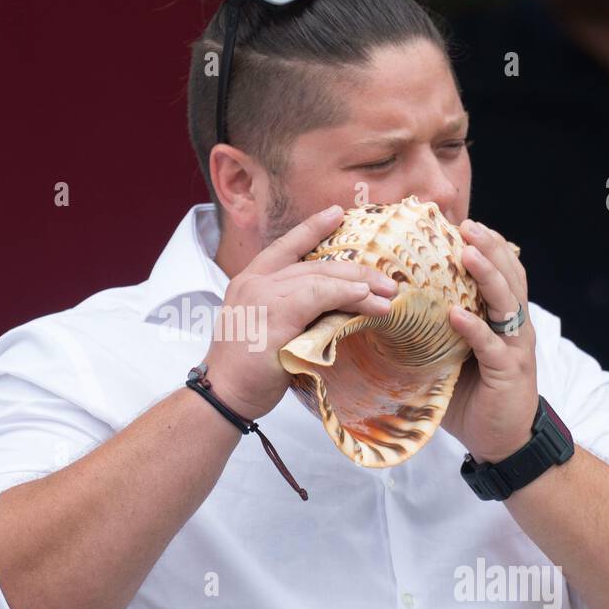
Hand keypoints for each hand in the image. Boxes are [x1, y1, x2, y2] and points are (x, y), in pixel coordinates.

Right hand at [202, 205, 397, 420]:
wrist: (222, 395)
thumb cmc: (246, 371)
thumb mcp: (265, 329)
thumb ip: (291, 311)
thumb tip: (337, 307)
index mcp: (248, 282)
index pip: (283, 247)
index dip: (311, 228)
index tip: (336, 214)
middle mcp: (254, 284)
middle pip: (313, 265)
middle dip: (355, 271)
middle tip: (386, 283)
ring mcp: (262, 298)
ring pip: (320, 279)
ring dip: (359, 286)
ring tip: (386, 297)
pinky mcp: (274, 318)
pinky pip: (318, 297)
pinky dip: (347, 296)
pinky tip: (367, 302)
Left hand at [441, 219, 539, 462]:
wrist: (500, 441)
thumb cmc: (469, 395)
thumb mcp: (448, 355)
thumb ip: (431, 330)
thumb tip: (385, 308)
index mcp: (500, 318)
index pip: (498, 272)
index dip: (485, 246)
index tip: (460, 223)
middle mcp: (512, 326)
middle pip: (508, 276)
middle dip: (489, 247)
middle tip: (467, 225)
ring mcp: (514, 347)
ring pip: (506, 302)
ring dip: (487, 275)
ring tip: (467, 252)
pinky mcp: (508, 372)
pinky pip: (492, 345)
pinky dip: (474, 328)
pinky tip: (457, 314)